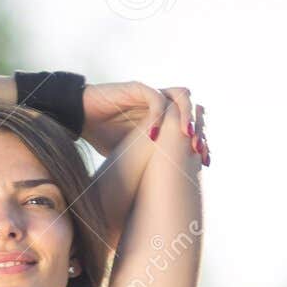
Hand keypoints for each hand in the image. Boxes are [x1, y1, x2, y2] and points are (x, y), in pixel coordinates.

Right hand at [82, 82, 209, 165]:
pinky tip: (153, 136)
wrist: (81, 118)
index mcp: (167, 119)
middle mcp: (163, 104)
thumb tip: (165, 198)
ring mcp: (151, 94)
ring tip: (185, 138)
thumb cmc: (105, 137)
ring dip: (186, 116)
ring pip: (181, 97)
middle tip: (199, 151)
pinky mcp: (137, 89)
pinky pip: (156, 98)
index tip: (205, 163)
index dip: (203, 142)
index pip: (194, 126)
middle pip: (194, 109)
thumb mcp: (134, 156)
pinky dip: (158, 115)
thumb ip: (153, 164)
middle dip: (200, 130)